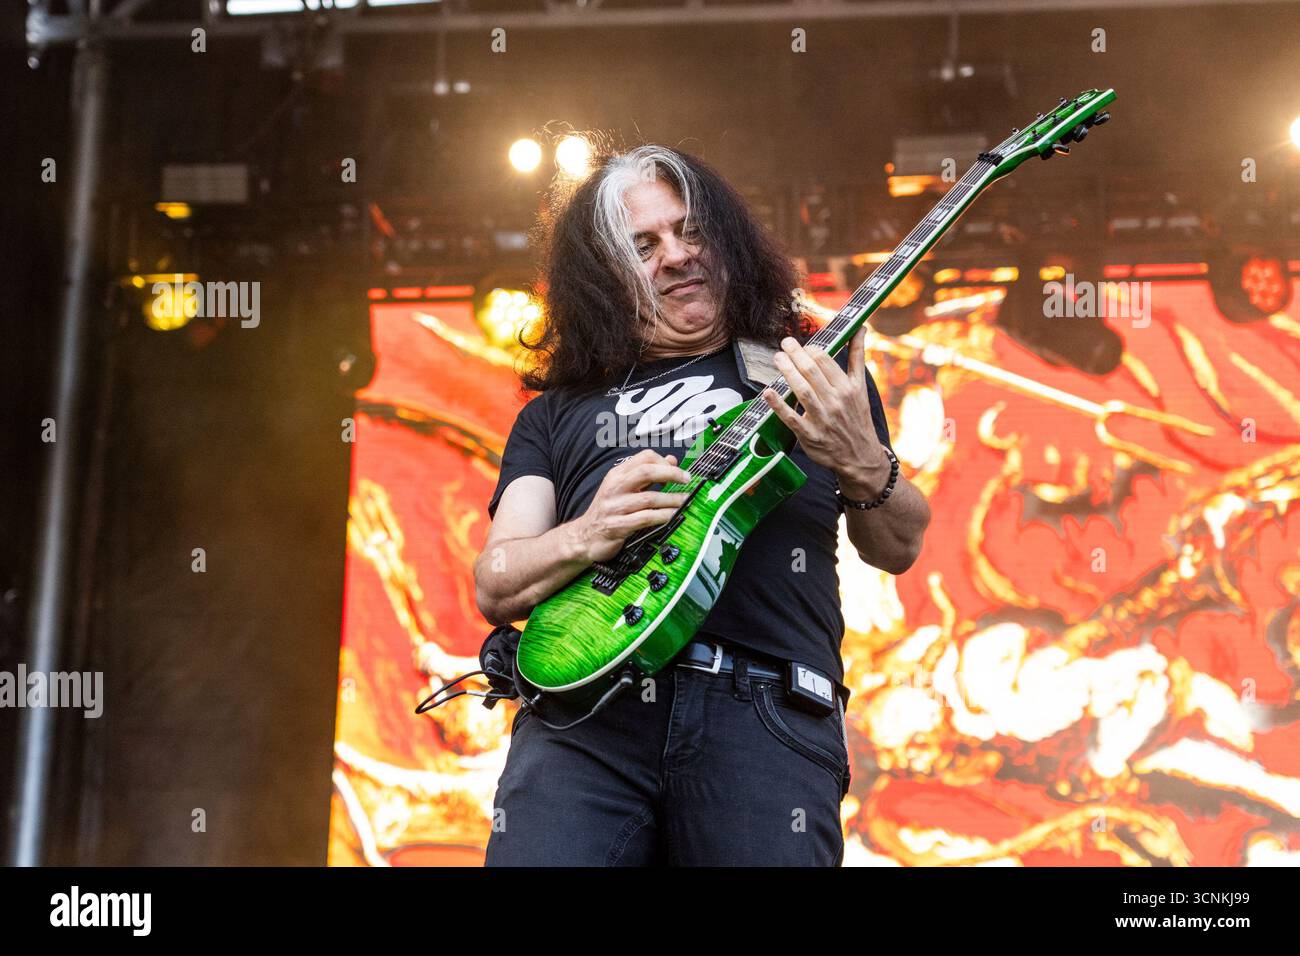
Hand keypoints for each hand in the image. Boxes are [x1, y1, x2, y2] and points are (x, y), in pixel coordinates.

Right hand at [576, 449, 691, 562]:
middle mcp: (614, 488)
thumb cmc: (608, 511)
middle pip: (646, 472)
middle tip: (686, 480)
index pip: (644, 458)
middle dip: (671, 475)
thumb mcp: (623, 488)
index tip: (678, 470)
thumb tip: (670, 461)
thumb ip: (646, 474)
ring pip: (649, 498)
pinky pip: (645, 519)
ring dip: (671, 499)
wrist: (585, 536)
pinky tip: (672, 516)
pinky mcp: (617, 526)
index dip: (664, 462)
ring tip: (684, 501)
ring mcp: (615, 507)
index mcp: (617, 475)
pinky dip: (662, 516)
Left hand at [760, 328, 889, 498]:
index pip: (825, 360)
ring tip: (777, 358)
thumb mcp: (861, 387)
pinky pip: (792, 419)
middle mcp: (836, 402)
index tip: (800, 345)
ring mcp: (823, 419)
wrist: (860, 456)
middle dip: (795, 354)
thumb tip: (860, 328)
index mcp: (848, 387)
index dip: (809, 349)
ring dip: (787, 372)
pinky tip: (768, 393)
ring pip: (801, 391)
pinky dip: (779, 406)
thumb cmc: (857, 417)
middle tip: (784, 343)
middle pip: (811, 372)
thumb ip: (857, 356)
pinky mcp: (810, 436)